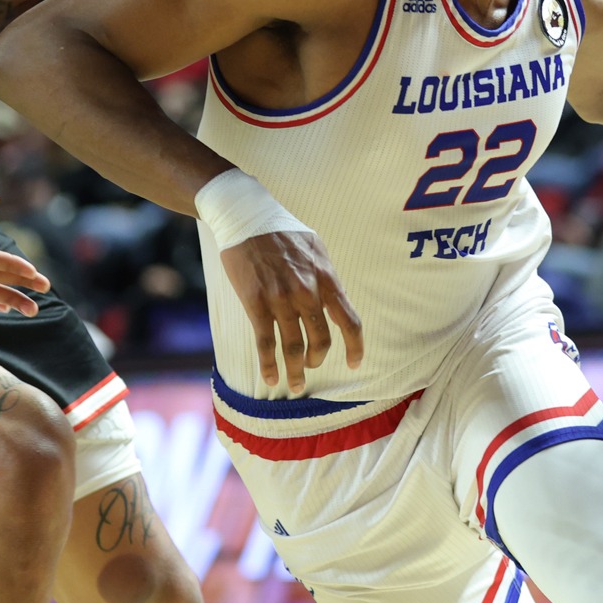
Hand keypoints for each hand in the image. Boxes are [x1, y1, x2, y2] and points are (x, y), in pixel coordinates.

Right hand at [220, 230, 364, 394]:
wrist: (246, 217)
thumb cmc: (282, 231)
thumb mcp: (316, 248)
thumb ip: (326, 277)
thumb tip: (334, 301)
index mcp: (326, 278)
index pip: (349, 320)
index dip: (355, 347)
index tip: (355, 363)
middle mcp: (307, 291)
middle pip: (321, 339)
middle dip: (318, 359)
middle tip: (312, 366)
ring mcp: (281, 298)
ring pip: (293, 347)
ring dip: (295, 371)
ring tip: (294, 384)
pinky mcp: (256, 303)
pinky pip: (265, 342)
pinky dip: (269, 365)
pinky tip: (270, 378)